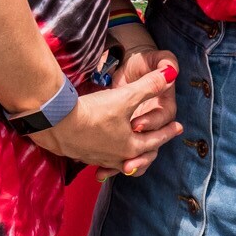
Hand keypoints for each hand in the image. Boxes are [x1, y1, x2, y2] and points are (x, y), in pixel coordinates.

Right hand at [32, 63, 180, 173]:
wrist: (56, 122)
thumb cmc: (95, 112)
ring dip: (129, 156)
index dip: (168, 131)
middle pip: (140, 155)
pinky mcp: (81, 154)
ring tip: (132, 154)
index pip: (156, 139)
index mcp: (131, 145)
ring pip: (119, 160)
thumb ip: (149, 86)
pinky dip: (106, 156)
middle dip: (151, 148)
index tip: (178, 127)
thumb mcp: (126, 96)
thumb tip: (171, 75)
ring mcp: (97, 158)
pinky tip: (102, 152)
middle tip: (159, 144)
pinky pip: (99, 158)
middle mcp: (116, 157)